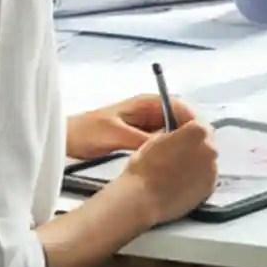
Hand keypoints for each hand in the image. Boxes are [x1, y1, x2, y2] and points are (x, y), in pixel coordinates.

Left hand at [67, 94, 197, 159]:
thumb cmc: (86, 131)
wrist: (65, 139)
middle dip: (189, 134)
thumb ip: (143, 139)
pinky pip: (161, 143)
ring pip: (171, 133)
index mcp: (145, 103)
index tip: (200, 135)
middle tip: (197, 151)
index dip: (192, 119)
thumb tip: (167, 146)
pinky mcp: (140, 139)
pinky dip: (168, 151)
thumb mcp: (117, 135)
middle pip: (179, 120)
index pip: (179, 105)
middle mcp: (149, 111)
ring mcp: (145, 125)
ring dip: (178, 144)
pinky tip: (171, 163)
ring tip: (187, 159)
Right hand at [119, 121, 219, 224]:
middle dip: (193, 142)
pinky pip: (206, 177)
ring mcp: (213, 169)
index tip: (180, 126)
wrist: (144, 199)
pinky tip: (183, 180)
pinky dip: (198, 176)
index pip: (197, 121)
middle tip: (178, 148)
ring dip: (197, 160)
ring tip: (178, 167)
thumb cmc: (144, 168)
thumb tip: (177, 135)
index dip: (187, 124)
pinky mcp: (210, 187)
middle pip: (205, 140)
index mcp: (198, 132)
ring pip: (206, 160)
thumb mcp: (155, 139)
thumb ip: (173, 133)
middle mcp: (211, 149)